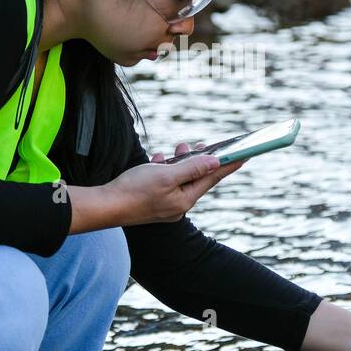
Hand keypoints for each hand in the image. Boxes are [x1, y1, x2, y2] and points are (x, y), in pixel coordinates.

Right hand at [108, 141, 246, 224]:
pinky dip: (165, 169)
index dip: (229, 164)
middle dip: (200, 159)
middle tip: (201, 144)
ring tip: (179, 148)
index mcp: (185, 199)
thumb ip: (192, 168)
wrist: (105, 206)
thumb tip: (215, 161)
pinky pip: (165, 182)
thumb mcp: (166, 175)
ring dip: (181, 162)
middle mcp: (178, 204)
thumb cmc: (134, 190)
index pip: (213, 178)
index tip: (245, 154)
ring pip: (180, 179)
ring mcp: (165, 203)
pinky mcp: (153, 200)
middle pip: (197, 178)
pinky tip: (158, 160)